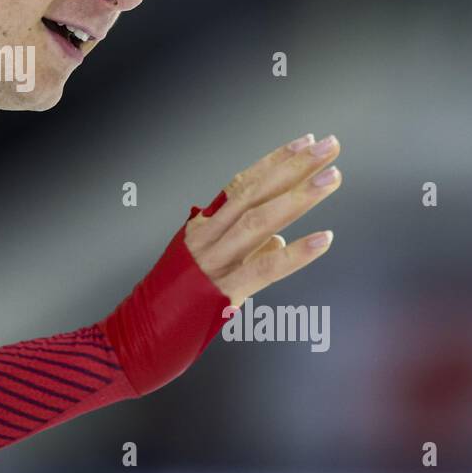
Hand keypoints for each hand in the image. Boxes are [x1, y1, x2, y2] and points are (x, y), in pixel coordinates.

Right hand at [188, 132, 341, 308]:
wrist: (141, 331)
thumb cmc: (177, 298)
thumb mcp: (208, 262)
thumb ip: (246, 249)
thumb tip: (279, 241)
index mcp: (204, 225)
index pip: (243, 184)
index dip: (274, 160)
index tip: (305, 141)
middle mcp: (208, 236)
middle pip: (255, 192)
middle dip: (294, 167)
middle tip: (328, 146)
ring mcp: (214, 262)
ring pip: (259, 221)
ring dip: (298, 198)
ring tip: (330, 179)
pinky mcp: (224, 291)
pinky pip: (265, 268)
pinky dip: (296, 253)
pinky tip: (323, 239)